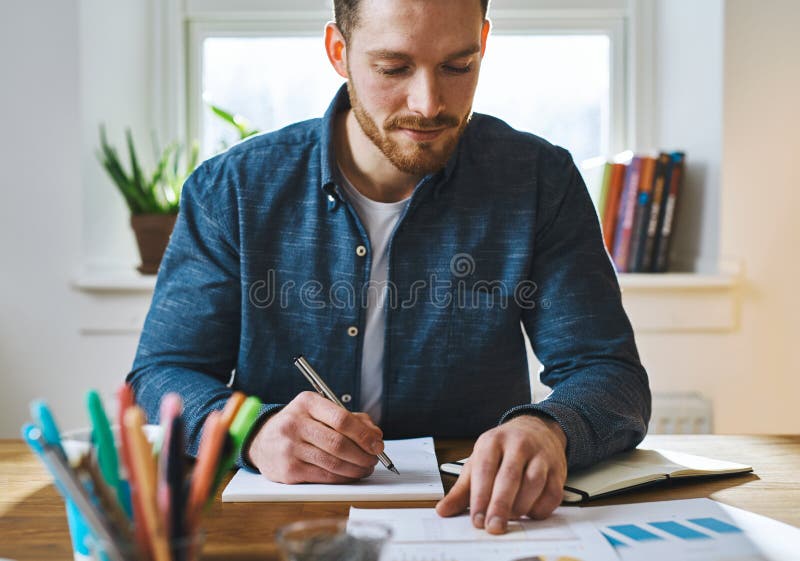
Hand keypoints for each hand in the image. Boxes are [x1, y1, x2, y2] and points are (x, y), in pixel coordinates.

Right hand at [246, 391, 383, 483]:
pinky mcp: (288, 469)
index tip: (377, 444)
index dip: (364, 434)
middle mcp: (295, 423)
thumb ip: (351, 419)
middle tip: (374, 459)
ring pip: (333, 462)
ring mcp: (289, 447)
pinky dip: (343, 478)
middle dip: (363, 454)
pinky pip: (324, 476)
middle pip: (339, 443)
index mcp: (307, 403)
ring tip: (365, 468)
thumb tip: (375, 435)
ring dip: (356, 469)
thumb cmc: (299, 425)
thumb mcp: (320, 412)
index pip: (342, 419)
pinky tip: (350, 475)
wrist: (263, 440)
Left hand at [435, 415, 566, 533]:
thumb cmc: (503, 449)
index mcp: (493, 441)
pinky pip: (552, 492)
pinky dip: (541, 508)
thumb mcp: (479, 460)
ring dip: (521, 506)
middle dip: (500, 505)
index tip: (477, 519)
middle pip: (509, 476)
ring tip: (510, 518)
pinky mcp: (558, 468)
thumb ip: (462, 489)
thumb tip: (443, 510)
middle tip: (493, 526)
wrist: (537, 429)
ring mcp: (540, 455)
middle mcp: (518, 444)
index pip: (485, 468)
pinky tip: (530, 513)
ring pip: (533, 483)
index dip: (481, 496)